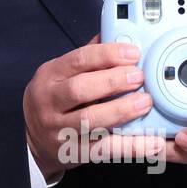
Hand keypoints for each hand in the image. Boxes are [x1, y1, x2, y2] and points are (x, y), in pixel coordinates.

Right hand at [23, 33, 164, 182]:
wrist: (33, 140)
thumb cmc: (53, 100)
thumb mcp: (60, 74)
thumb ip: (88, 58)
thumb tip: (118, 35)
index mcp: (50, 76)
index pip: (77, 60)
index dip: (107, 55)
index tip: (133, 53)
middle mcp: (51, 102)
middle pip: (81, 89)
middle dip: (113, 81)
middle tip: (139, 76)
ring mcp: (60, 129)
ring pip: (91, 120)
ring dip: (122, 110)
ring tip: (145, 102)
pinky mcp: (75, 152)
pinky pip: (105, 149)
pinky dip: (131, 146)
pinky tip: (153, 141)